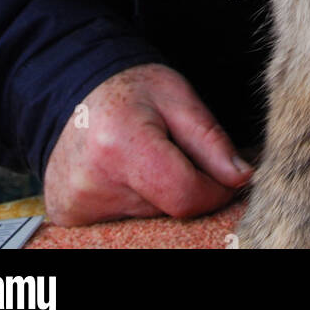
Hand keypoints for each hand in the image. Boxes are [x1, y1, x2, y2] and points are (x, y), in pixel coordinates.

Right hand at [42, 62, 254, 224]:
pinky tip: (128, 174)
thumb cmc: (131, 89)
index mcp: (122, 146)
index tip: (227, 176)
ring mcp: (76, 205)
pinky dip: (136, 202)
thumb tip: (241, 178)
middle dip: (186, 187)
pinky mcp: (68, 216)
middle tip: (176, 154)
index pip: (185, 196)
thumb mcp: (178, 98)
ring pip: (149, 219)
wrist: (74, 88)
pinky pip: (123, 222)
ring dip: (160, 195)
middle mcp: (92, 183)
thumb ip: (211, 139)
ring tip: (147, 159)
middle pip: (168, 209)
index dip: (216, 190)